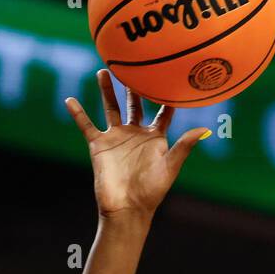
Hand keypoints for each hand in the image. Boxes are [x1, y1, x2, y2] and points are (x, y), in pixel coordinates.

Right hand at [64, 70, 209, 219]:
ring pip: (111, 108)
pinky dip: (78, 114)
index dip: (167, 95)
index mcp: (154, 138)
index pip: (162, 111)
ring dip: (107, 91)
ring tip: (104, 71)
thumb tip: (205, 129)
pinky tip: (70, 100)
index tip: (171, 73)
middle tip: (134, 64)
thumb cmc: (151, 192)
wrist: (126, 209)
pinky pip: (86, 126)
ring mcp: (116, 139)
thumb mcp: (170, 167)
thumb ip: (184, 146)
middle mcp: (135, 134)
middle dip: (134, 85)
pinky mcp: (99, 146)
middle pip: (135, 103)